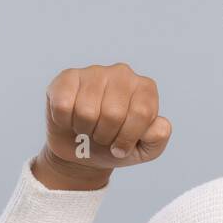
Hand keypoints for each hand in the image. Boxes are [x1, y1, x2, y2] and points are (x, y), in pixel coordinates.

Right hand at [38, 63, 171, 186]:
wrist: (80, 150)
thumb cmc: (115, 145)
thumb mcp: (144, 150)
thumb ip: (157, 139)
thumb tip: (159, 126)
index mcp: (146, 89)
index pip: (142, 113)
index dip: (128, 138)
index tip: (120, 147)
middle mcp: (123, 74)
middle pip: (113, 113)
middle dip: (105, 136)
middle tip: (102, 136)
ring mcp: (95, 72)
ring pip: (87, 111)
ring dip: (84, 130)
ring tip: (87, 127)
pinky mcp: (67, 77)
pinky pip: (63, 105)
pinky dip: (64, 121)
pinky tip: (70, 118)